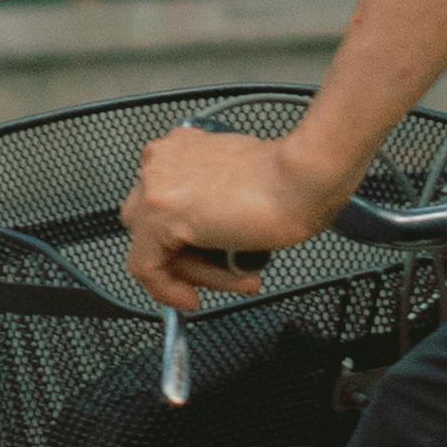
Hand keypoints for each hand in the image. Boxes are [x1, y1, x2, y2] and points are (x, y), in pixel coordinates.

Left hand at [123, 120, 328, 312]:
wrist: (300, 181)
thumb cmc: (288, 180)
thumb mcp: (239, 184)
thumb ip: (212, 200)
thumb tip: (207, 231)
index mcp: (180, 146)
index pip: (161, 202)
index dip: (185, 239)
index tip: (205, 256)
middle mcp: (161, 161)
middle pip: (152, 226)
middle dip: (187, 257)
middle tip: (221, 273)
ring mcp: (155, 187)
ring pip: (154, 249)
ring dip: (197, 273)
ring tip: (238, 279)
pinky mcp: (159, 217)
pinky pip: (147, 268)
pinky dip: (167, 291)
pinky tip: (192, 300)